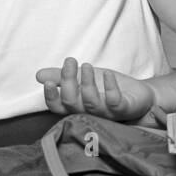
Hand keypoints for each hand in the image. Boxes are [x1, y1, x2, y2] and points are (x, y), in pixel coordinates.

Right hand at [36, 57, 156, 122]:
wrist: (138, 95)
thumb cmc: (107, 89)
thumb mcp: (82, 78)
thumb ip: (61, 77)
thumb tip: (38, 75)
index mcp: (77, 106)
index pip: (58, 107)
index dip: (51, 97)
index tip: (47, 82)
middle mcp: (88, 113)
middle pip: (72, 102)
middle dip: (68, 81)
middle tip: (70, 61)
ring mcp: (105, 113)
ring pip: (91, 102)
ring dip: (87, 83)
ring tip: (86, 65)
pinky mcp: (122, 110)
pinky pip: (115, 101)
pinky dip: (111, 87)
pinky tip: (109, 74)